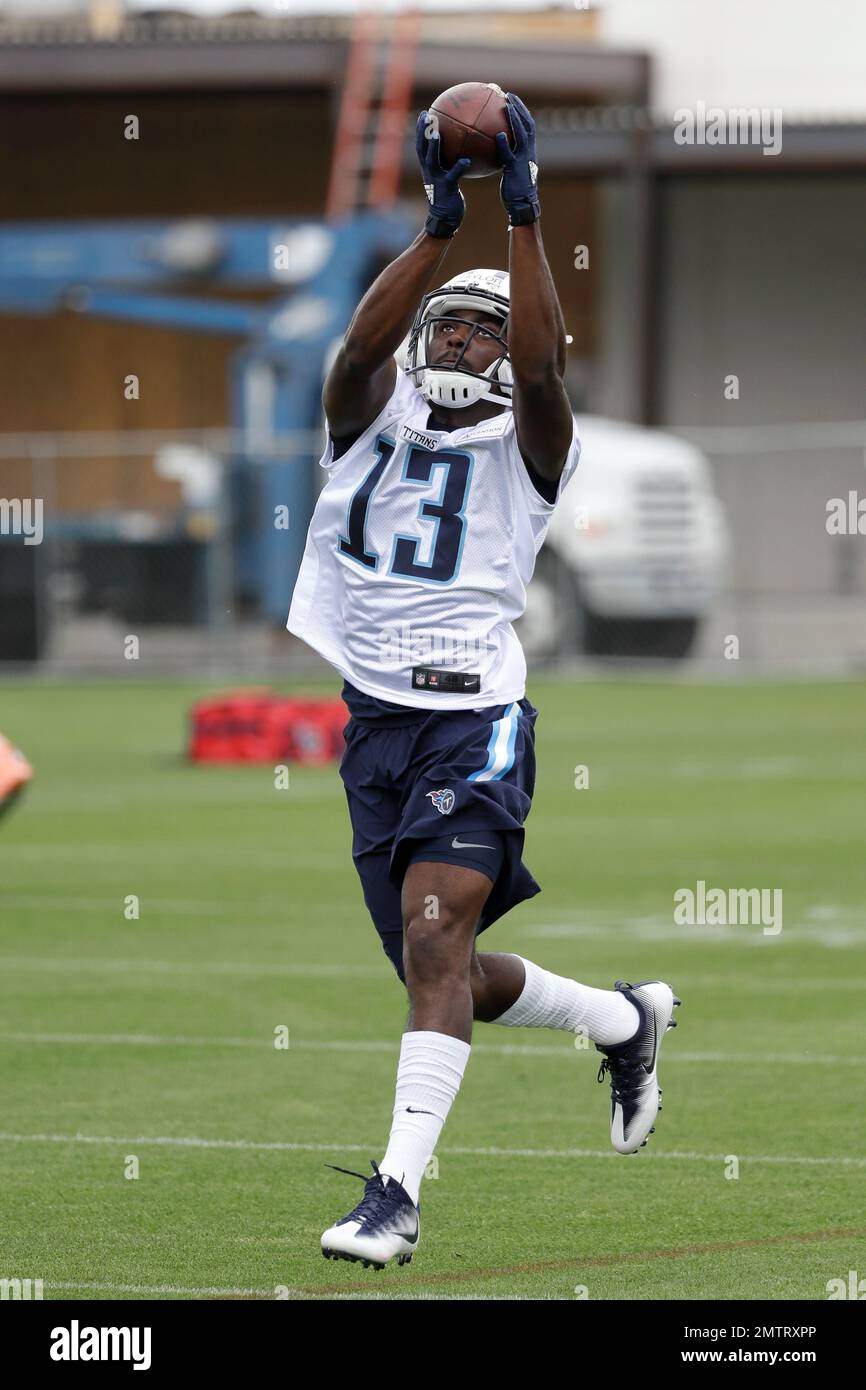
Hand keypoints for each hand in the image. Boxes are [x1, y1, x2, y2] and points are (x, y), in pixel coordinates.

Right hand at [415, 110, 471, 238]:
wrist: (445, 218)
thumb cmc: (449, 196)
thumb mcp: (448, 177)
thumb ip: (451, 163)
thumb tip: (462, 149)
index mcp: (429, 167)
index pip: (422, 145)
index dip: (421, 129)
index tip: (424, 113)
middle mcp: (429, 171)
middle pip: (422, 148)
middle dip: (422, 132)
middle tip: (426, 115)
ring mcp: (436, 180)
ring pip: (432, 160)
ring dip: (433, 147)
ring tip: (437, 134)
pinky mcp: (446, 189)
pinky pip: (453, 176)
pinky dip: (459, 168)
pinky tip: (467, 160)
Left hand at [494, 93, 539, 226]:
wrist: (522, 205)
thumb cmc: (514, 190)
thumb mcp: (511, 170)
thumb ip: (505, 156)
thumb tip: (494, 147)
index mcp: (528, 151)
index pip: (527, 126)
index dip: (521, 111)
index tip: (512, 99)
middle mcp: (528, 152)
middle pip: (527, 124)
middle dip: (519, 108)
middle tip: (508, 95)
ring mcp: (523, 159)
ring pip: (522, 134)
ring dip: (515, 118)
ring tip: (506, 106)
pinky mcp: (515, 169)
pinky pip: (510, 154)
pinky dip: (505, 144)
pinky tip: (498, 135)